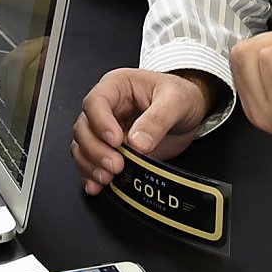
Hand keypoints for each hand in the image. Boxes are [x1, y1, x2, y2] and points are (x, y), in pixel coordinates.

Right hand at [69, 67, 214, 196]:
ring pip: (83, 147)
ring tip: (108, 176)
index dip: (101, 123)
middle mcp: (106, 108)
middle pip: (84, 128)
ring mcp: (105, 130)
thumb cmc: (179, 96)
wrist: (189, 112)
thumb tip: (139, 142)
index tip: (116, 140)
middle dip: (96, 150)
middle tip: (115, 164)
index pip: (96, 102)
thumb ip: (157, 120)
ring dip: (91, 165)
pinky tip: (97, 185)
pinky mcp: (110, 150)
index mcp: (116, 86)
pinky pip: (91, 162)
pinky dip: (91, 175)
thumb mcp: (176, 100)